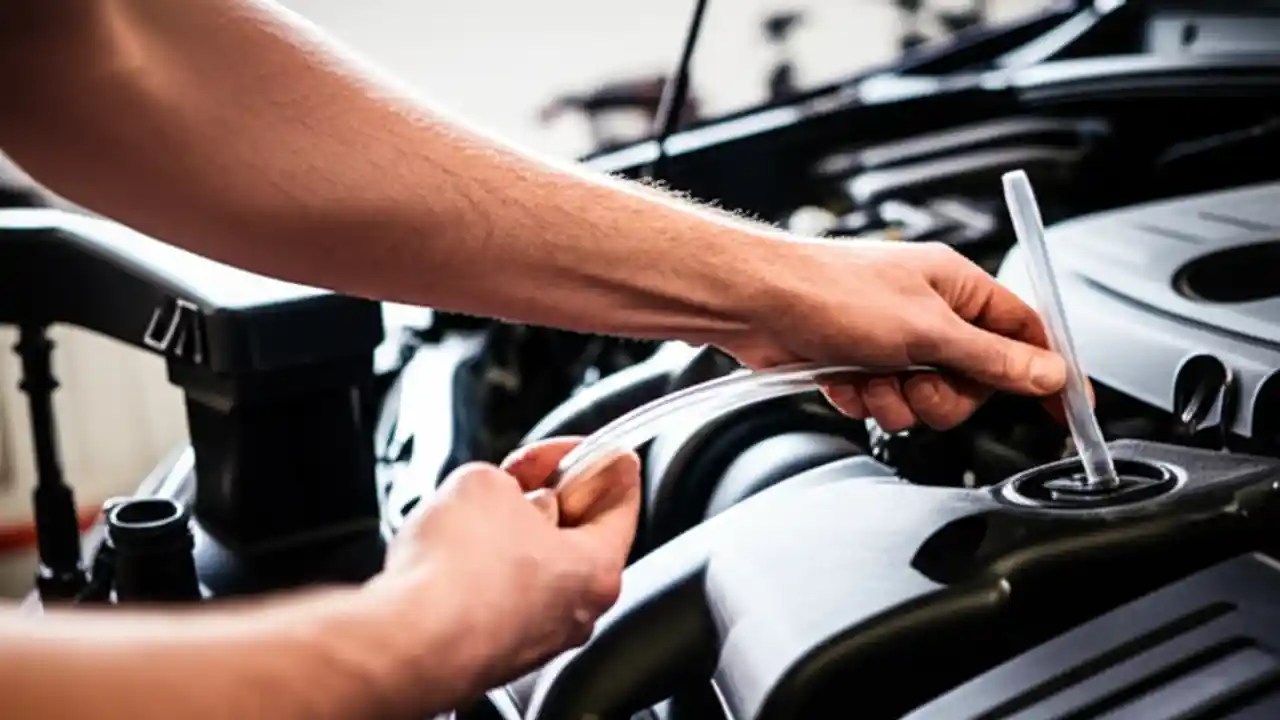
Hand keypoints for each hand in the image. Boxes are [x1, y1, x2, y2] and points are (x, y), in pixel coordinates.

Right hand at [372, 437, 640, 704]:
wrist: (407, 643)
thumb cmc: (455, 573)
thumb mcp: (486, 482)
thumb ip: (511, 480)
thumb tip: (503, 492)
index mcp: (598, 569)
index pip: (623, 498)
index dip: (599, 460)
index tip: (583, 448)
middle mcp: (577, 613)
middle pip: (577, 534)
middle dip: (544, 498)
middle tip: (515, 478)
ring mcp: (535, 640)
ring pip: (534, 568)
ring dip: (509, 537)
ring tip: (471, 520)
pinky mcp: (495, 654)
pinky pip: (499, 598)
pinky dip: (481, 574)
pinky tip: (451, 561)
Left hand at [721, 238, 1072, 431]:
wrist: (757, 303)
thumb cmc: (832, 292)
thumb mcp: (926, 330)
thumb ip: (990, 358)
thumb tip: (1047, 373)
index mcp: (957, 287)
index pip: (1025, 333)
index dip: (1046, 373)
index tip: (1067, 410)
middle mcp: (929, 312)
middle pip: (975, 380)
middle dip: (946, 395)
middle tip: (918, 382)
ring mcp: (893, 341)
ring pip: (926, 400)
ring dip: (899, 400)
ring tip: (872, 377)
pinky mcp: (860, 365)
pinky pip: (885, 404)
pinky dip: (865, 399)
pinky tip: (843, 379)